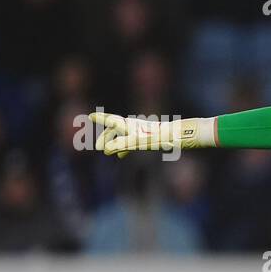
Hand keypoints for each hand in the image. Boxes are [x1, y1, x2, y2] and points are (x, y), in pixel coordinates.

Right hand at [88, 112, 212, 158]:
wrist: (179, 135)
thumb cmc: (159, 138)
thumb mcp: (138, 143)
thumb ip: (121, 145)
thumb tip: (106, 149)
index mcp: (129, 125)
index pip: (111, 121)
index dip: (101, 119)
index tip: (90, 116)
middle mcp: (134, 125)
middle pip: (115, 129)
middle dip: (105, 137)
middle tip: (98, 146)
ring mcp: (141, 131)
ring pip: (123, 135)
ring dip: (114, 143)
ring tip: (109, 153)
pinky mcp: (149, 136)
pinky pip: (132, 140)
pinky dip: (125, 147)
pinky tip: (123, 155)